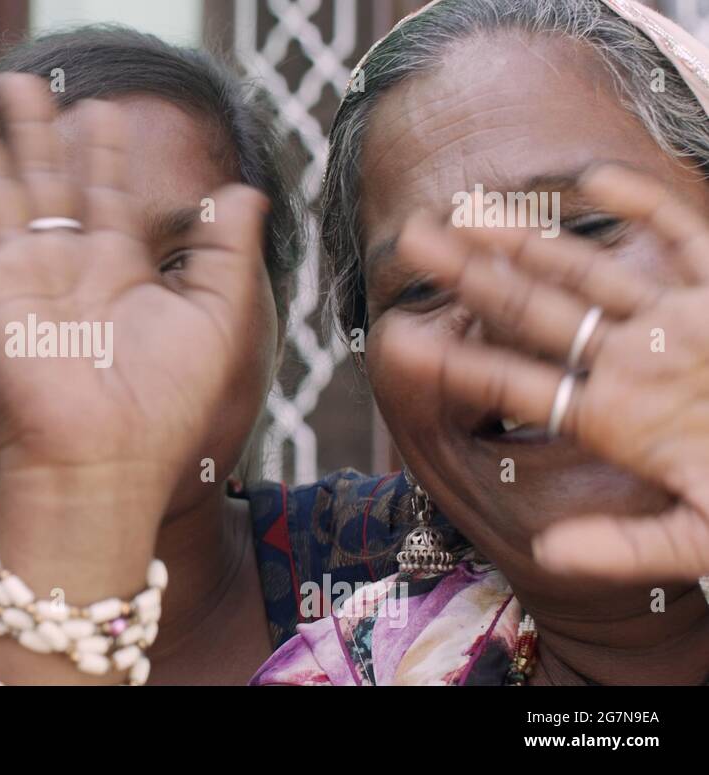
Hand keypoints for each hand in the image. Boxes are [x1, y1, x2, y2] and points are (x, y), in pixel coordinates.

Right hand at [0, 76, 268, 574]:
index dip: (100, 151)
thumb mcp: (217, 317)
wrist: (106, 459)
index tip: (98, 108)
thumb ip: (227, 250)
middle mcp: (65, 267)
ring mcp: (19, 278)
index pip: (105, 193)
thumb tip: (245, 188)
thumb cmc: (166, 404)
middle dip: (32, 129)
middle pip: (44, 180)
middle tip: (20, 80)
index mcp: (118, 270)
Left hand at [392, 165, 708, 580]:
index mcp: (614, 419)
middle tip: (408, 242)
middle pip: (533, 313)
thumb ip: (626, 548)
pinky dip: (643, 205)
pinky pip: (682, 237)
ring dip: (528, 238)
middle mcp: (632, 364)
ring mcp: (677, 324)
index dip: (459, 362)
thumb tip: (546, 554)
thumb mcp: (701, 538)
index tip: (398, 340)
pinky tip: (590, 178)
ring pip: (590, 270)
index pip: (518, 384)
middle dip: (470, 276)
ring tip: (465, 206)